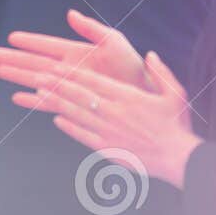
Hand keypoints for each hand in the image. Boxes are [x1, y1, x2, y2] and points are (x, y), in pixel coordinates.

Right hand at [0, 9, 150, 90]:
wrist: (141, 93)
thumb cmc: (131, 67)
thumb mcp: (114, 42)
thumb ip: (92, 29)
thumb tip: (71, 14)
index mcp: (76, 52)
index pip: (47, 45)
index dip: (29, 41)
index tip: (12, 37)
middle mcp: (68, 69)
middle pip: (35, 63)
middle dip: (15, 59)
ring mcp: (68, 86)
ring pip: (37, 80)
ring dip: (18, 77)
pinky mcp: (72, 102)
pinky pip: (48, 101)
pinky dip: (33, 100)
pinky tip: (18, 98)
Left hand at [9, 50, 200, 187]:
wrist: (179, 158)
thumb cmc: (178, 126)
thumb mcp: (175, 94)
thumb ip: (161, 73)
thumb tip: (150, 55)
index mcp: (128, 96)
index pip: (93, 81)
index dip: (71, 73)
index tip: (55, 66)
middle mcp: (114, 111)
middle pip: (78, 94)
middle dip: (56, 84)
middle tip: (36, 75)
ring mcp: (108, 130)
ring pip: (76, 113)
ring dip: (56, 102)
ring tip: (39, 93)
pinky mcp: (107, 148)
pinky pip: (82, 135)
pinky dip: (69, 126)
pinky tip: (57, 118)